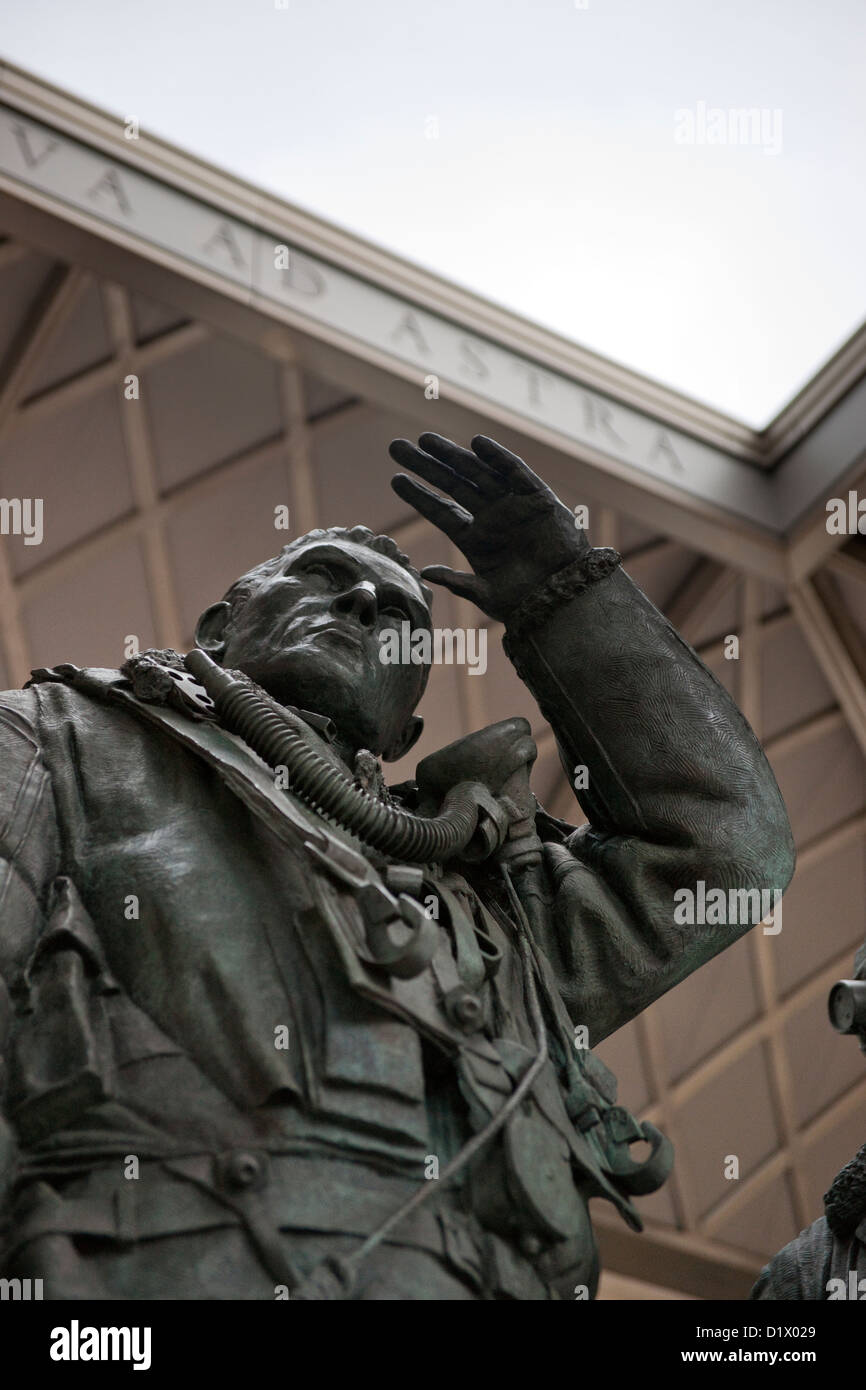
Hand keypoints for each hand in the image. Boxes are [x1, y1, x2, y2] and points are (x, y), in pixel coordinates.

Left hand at [389, 433, 586, 620]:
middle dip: (425, 466)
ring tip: (425, 440)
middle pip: (451, 485)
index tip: (395, 479)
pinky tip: (477, 443)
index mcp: (475, 539)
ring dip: (453, 455)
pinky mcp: (537, 497)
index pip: (440, 511)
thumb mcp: (487, 594)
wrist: (565, 597)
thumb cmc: (527, 600)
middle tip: (396, 447)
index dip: (418, 495)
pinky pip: (516, 472)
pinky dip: (499, 457)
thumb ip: (457, 583)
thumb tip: (424, 573)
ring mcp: (512, 505)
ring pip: (477, 473)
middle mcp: (490, 517)